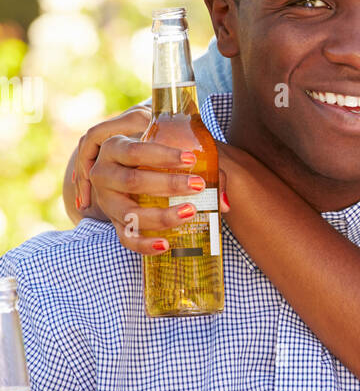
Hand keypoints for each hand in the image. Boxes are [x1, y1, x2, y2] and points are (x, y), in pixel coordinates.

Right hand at [76, 109, 228, 254]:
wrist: (127, 166)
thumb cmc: (153, 153)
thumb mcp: (166, 145)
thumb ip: (198, 161)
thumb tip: (225, 203)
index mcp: (113, 147)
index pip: (135, 151)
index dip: (163, 155)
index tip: (191, 159)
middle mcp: (103, 174)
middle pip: (133, 181)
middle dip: (168, 184)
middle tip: (198, 185)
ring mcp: (106, 201)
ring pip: (130, 213)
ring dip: (161, 215)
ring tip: (191, 212)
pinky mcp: (113, 222)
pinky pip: (126, 238)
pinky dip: (145, 245)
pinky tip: (166, 245)